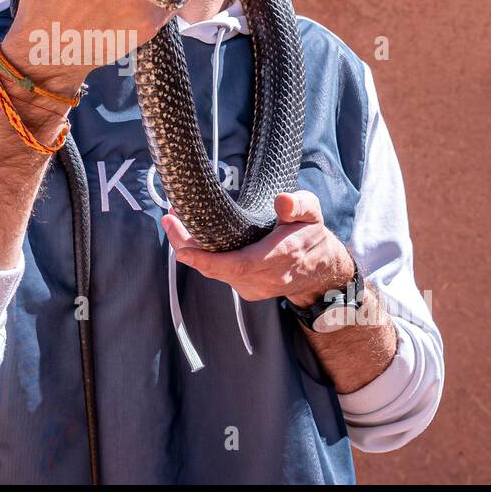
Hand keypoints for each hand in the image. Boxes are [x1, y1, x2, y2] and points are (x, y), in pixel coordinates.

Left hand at [161, 191, 356, 305]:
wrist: (320, 271)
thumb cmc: (311, 236)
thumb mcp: (312, 213)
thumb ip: (298, 205)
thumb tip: (282, 201)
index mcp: (280, 256)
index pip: (238, 265)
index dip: (208, 260)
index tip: (183, 250)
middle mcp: (264, 277)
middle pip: (217, 268)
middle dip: (187, 246)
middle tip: (169, 219)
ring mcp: (254, 287)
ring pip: (215, 272)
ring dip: (192, 249)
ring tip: (174, 221)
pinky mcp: (247, 290)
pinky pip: (220, 274)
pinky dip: (203, 258)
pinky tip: (192, 238)